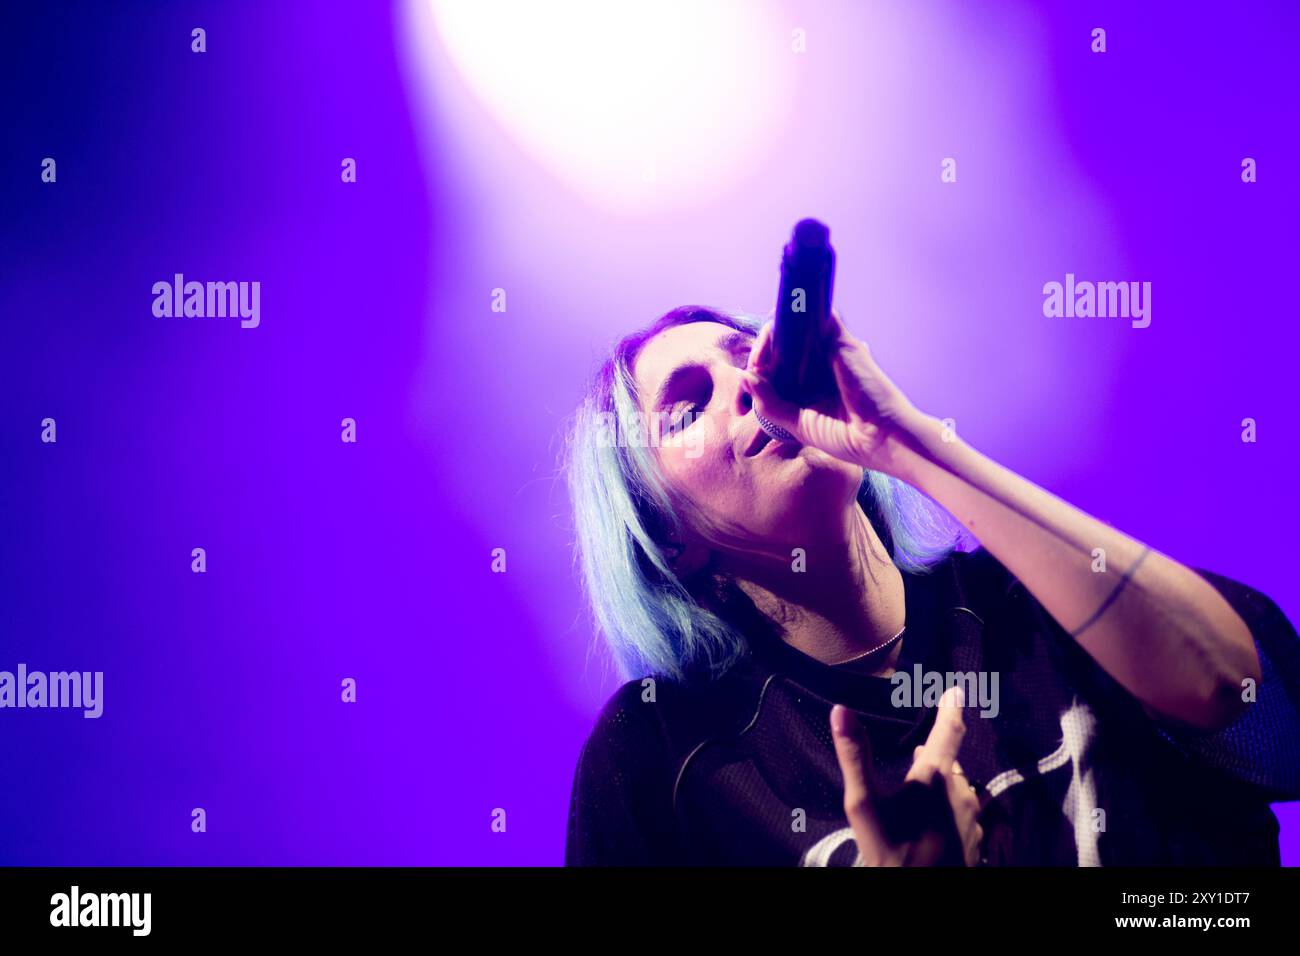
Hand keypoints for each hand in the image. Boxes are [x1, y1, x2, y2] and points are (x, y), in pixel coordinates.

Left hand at [739, 311, 925, 476]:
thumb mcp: (797, 423)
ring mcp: (831, 351)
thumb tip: (745, 377)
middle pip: (783, 345)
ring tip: (760, 356)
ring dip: (772, 335)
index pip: (777, 367)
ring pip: (795, 328)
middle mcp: (819, 365)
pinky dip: (794, 317)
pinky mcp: (841, 341)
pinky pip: (815, 317)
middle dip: (761, 352)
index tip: (744, 392)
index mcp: (809, 385)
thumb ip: (770, 402)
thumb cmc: (845, 437)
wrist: (881, 439)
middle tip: (752, 371)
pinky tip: (775, 332)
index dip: (757, 371)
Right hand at [830, 686, 983, 866]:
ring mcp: (972, 818)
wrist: (917, 891)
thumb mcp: (863, 803)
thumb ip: (854, 755)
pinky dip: (948, 808)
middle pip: (949, 762)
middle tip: (912, 758)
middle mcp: (960, 792)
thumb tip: (841, 711)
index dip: (952, 708)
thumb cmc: (889, 848)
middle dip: (933, 757)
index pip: (949, 730)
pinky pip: (963, 813)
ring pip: (957, 788)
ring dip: (941, 784)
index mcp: (935, 776)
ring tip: (918, 795)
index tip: (955, 690)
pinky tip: (930, 823)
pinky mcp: (976, 840)